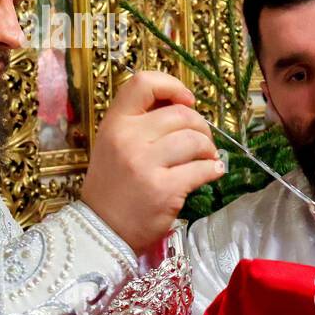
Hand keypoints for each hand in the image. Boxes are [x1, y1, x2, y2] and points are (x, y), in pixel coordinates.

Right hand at [81, 70, 220, 253]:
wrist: (101, 231)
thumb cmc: (112, 186)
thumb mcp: (113, 144)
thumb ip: (140, 123)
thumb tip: (184, 107)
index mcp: (115, 123)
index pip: (143, 83)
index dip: (172, 85)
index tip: (185, 101)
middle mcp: (128, 139)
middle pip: (181, 114)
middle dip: (201, 126)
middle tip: (201, 141)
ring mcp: (146, 164)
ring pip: (195, 140)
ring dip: (209, 148)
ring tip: (206, 158)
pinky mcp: (164, 189)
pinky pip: (202, 169)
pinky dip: (213, 169)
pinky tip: (211, 172)